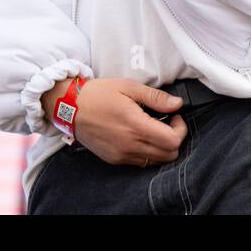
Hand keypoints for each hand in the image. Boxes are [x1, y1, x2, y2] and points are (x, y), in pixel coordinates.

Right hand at [45, 77, 186, 165]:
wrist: (70, 107)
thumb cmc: (98, 94)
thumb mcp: (128, 87)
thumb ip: (155, 97)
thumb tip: (177, 104)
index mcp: (135, 125)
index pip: (172, 140)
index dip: (180, 129)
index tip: (174, 116)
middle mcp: (130, 145)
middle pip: (169, 154)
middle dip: (174, 138)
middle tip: (167, 122)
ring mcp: (122, 155)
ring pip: (157, 161)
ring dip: (162, 147)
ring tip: (153, 129)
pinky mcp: (115, 159)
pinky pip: (141, 163)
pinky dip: (148, 153)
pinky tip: (140, 136)